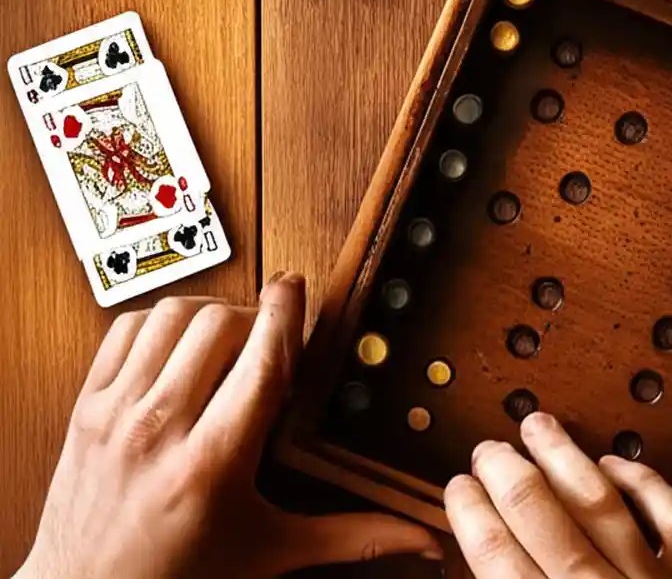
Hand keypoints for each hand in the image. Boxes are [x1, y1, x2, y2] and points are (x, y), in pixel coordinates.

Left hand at [16, 273, 440, 578]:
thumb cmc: (178, 578)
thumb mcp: (272, 552)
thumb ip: (353, 537)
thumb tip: (421, 538)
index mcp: (212, 463)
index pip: (261, 358)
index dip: (286, 312)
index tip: (298, 287)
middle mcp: (159, 428)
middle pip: (219, 323)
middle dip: (253, 317)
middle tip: (270, 339)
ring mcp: (115, 413)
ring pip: (170, 315)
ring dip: (207, 313)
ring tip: (227, 339)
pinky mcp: (85, 406)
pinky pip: (124, 329)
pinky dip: (158, 323)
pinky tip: (179, 347)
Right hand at [444, 412, 671, 577]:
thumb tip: (483, 557)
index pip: (495, 553)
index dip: (469, 510)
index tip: (459, 487)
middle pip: (541, 515)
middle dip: (507, 472)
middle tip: (489, 449)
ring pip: (602, 504)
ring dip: (565, 458)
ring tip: (539, 426)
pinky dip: (644, 485)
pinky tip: (616, 463)